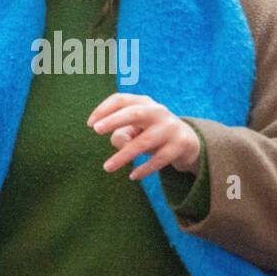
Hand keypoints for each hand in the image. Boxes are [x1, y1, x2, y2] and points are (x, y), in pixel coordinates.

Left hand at [86, 93, 200, 180]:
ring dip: (124, 155)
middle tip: (96, 130)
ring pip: (144, 142)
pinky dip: (145, 168)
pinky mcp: (179, 145)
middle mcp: (158, 111)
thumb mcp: (135, 130)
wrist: (186, 140)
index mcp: (144, 102)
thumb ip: (122, 134)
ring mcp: (170, 128)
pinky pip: (159, 159)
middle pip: (135, 113)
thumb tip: (121, 145)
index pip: (121, 100)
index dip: (104, 109)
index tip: (90, 125)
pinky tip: (133, 176)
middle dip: (115, 120)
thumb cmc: (150, 133)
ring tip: (107, 167)